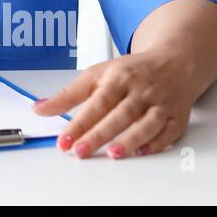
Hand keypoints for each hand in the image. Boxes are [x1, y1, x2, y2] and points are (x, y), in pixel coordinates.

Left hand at [30, 45, 195, 158]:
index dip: (79, 122)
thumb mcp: (97, 74)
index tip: (64, 139)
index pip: (97, 101)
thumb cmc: (132, 71)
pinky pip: (169, 132)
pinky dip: (156, 143)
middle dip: (99, 134)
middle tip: (80, 151)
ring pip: (146, 123)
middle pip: (120, 114)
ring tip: (112, 154)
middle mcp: (140, 90)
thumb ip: (69, 94)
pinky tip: (141, 152)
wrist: (175, 62)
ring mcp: (160, 103)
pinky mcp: (177, 117)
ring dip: (130, 140)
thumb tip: (40, 108)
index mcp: (119, 77)